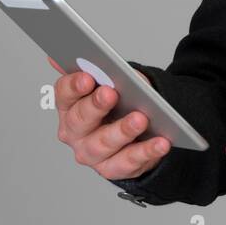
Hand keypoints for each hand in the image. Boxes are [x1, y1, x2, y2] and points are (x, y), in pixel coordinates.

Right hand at [51, 58, 170, 181]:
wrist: (137, 131)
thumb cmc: (119, 102)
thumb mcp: (112, 80)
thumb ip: (96, 68)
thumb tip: (67, 54)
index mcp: (69, 106)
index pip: (64, 95)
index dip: (74, 86)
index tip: (87, 77)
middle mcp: (74, 132)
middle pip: (80, 120)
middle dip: (95, 106)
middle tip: (110, 93)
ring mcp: (91, 153)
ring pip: (103, 144)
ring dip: (122, 131)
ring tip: (140, 119)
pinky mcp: (112, 169)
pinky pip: (129, 162)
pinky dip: (146, 152)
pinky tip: (161, 142)